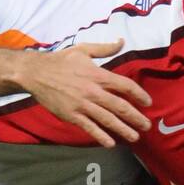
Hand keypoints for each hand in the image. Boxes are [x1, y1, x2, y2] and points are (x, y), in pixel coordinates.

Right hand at [17, 41, 152, 146]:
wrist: (35, 73)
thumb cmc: (60, 60)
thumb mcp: (83, 49)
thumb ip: (105, 48)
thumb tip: (121, 41)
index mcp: (98, 75)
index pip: (125, 85)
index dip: (139, 94)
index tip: (148, 102)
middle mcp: (93, 91)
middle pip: (120, 106)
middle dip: (136, 117)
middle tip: (147, 126)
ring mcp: (82, 105)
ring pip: (108, 120)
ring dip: (123, 130)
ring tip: (135, 137)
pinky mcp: (72, 115)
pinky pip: (89, 128)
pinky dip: (101, 136)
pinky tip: (110, 143)